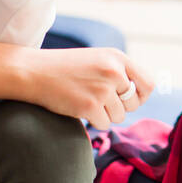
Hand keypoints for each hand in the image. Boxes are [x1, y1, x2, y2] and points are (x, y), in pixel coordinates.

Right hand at [24, 46, 154, 128]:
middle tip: (99, 100)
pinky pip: (105, 124)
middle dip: (120, 107)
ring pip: (119, 116)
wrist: (33, 71)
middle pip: (134, 104)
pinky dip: (93, 121)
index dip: (140, 96)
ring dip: (104, 114)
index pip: (148, 84)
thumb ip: (119, 72)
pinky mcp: (90, 106)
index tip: (128, 99)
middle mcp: (114, 72)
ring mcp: (103, 89)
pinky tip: (78, 107)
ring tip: (85, 100)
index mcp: (118, 58)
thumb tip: (140, 96)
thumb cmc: (65, 68)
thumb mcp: (97, 59)